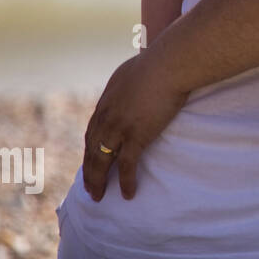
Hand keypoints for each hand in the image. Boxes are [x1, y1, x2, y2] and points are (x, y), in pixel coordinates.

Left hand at [82, 52, 188, 200]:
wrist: (169, 63)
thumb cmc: (162, 61)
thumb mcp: (139, 68)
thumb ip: (135, 81)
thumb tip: (142, 81)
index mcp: (108, 100)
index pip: (93, 130)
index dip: (91, 148)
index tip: (90, 161)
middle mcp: (107, 115)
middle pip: (92, 148)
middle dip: (88, 169)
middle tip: (89, 187)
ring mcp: (120, 127)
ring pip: (102, 160)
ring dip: (98, 180)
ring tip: (98, 197)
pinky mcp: (137, 136)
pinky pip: (127, 165)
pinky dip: (125, 181)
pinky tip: (128, 194)